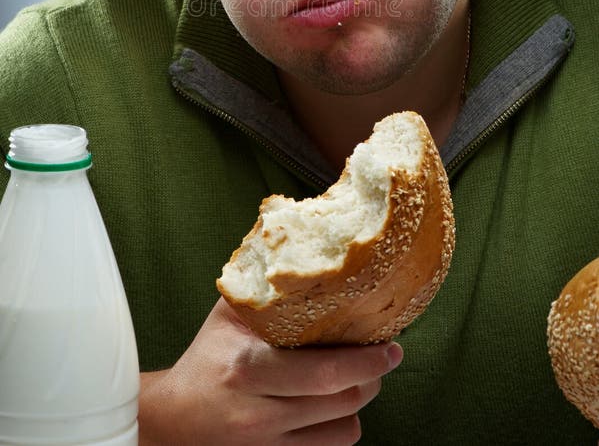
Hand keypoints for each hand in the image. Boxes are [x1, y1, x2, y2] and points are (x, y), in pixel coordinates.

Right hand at [139, 296, 402, 444]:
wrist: (172, 419)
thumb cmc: (206, 358)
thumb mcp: (228, 315)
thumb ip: (262, 284)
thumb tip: (295, 238)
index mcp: (248, 368)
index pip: (325, 372)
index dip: (367, 360)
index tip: (389, 343)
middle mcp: (260, 412)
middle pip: (343, 400)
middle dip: (374, 375)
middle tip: (387, 355)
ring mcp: (268, 444)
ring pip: (343, 429)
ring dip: (360, 401)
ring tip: (363, 376)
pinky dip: (342, 425)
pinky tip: (337, 403)